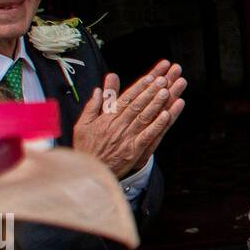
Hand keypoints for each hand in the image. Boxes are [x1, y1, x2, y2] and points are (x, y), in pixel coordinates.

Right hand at [73, 60, 185, 178]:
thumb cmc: (86, 149)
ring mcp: (126, 138)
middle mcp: (118, 126)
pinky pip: (148, 135)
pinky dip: (157, 124)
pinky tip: (167, 115)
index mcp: (107, 118)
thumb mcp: (82, 125)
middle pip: (137, 104)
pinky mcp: (133, 151)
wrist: (89, 173)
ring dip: (156, 103)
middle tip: (163, 79)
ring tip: (167, 91)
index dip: (139, 86)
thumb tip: (98, 89)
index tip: (151, 76)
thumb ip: (92, 106)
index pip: (126, 98)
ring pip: (144, 117)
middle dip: (151, 90)